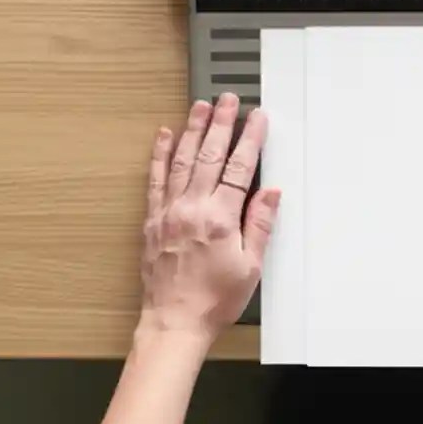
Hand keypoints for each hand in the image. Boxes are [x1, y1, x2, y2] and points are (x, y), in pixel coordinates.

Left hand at [140, 93, 280, 343]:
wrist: (174, 323)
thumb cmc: (214, 300)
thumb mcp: (250, 266)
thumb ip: (259, 224)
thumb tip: (270, 192)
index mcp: (220, 219)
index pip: (239, 169)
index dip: (250, 140)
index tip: (258, 118)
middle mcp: (192, 209)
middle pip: (208, 156)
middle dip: (220, 124)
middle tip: (228, 100)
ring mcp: (168, 212)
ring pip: (181, 161)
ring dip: (191, 130)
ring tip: (199, 106)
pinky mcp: (152, 221)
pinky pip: (155, 180)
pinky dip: (159, 155)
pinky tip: (163, 136)